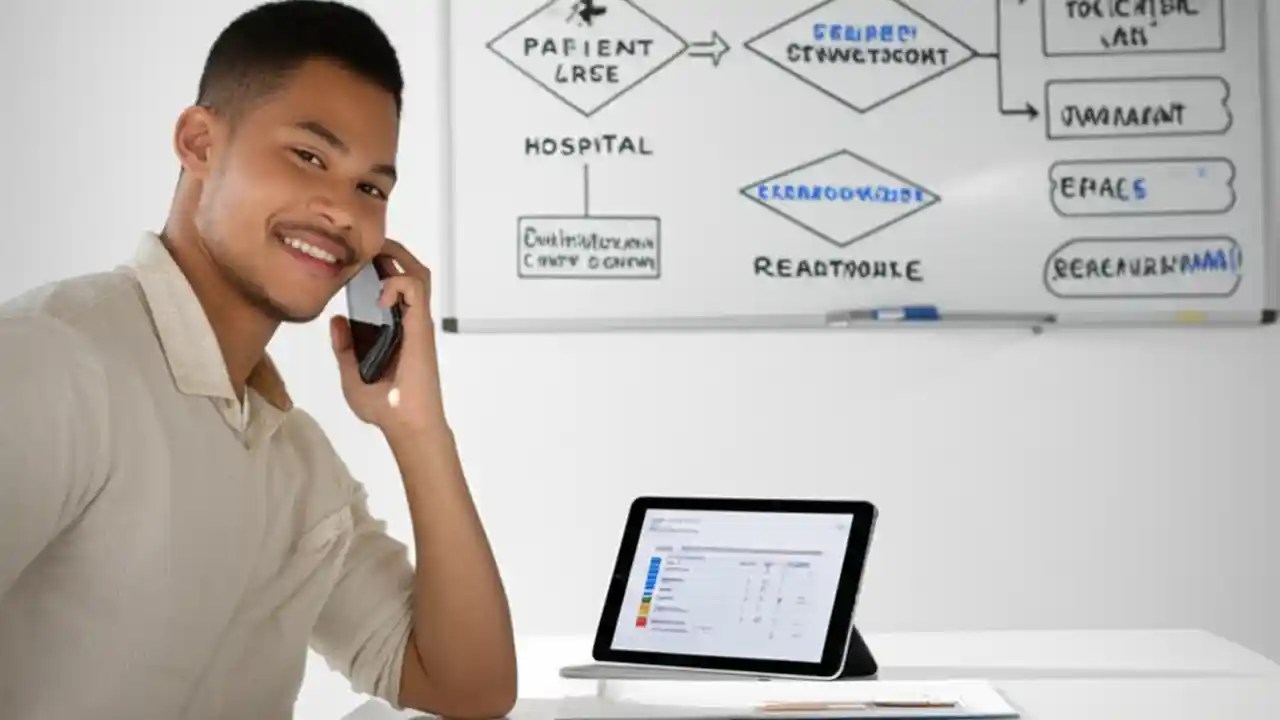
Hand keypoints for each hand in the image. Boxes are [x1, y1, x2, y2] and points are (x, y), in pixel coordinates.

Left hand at [330, 238, 445, 438]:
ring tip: (378, 257)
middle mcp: (408, 321)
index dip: (378, 267)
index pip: (393, 285)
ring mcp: (417, 322)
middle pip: (410, 270)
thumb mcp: (352, 375)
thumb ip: (344, 348)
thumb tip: (337, 320)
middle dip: (392, 252)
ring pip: (418, 274)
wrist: (405, 424)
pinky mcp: (421, 327)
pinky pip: (415, 290)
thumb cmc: (385, 407)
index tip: (357, 262)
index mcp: (395, 329)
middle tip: (369, 249)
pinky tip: (380, 294)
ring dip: (400, 258)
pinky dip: (398, 282)